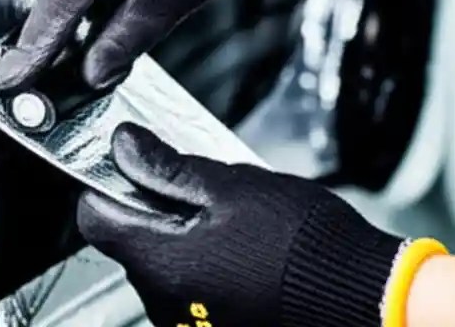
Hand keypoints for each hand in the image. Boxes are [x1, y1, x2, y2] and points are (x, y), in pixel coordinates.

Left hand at [77, 123, 403, 326]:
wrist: (360, 296)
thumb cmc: (302, 244)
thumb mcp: (231, 186)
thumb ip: (168, 167)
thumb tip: (123, 146)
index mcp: (161, 260)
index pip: (94, 217)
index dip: (109, 183)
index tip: (135, 165)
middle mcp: (163, 301)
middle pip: (132, 241)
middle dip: (156, 210)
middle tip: (203, 190)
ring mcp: (187, 322)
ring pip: (163, 266)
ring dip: (185, 239)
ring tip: (234, 223)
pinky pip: (191, 290)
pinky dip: (206, 268)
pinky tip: (244, 253)